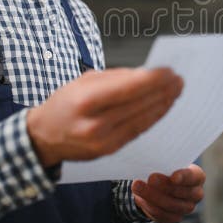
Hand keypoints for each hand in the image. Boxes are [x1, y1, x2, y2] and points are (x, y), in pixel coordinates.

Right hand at [26, 67, 182, 166]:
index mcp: (86, 100)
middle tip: (179, 80)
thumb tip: (148, 74)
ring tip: (176, 92)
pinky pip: (136, 132)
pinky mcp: (108, 151)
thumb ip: (115, 78)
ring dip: (162, 105)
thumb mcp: (84, 81)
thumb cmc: (65, 102)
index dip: (152, 80)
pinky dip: (152, 118)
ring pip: (141, 120)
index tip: (169, 71)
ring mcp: (102, 141)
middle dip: (162, 91)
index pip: (127, 89)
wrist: (43, 136)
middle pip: (137, 105)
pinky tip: (162, 107)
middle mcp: (94, 123)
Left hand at [131, 164, 204, 222]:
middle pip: (182, 193)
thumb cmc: (164, 168)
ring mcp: (186, 208)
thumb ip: (164, 158)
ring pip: (170, 205)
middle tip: (150, 178)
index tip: (173, 176)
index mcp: (197, 176)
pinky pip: (162, 215)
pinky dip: (149, 206)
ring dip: (152, 196)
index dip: (184, 177)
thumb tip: (152, 151)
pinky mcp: (174, 218)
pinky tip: (140, 198)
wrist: (158, 185)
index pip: (194, 177)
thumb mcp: (166, 160)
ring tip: (137, 186)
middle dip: (164, 186)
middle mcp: (196, 194)